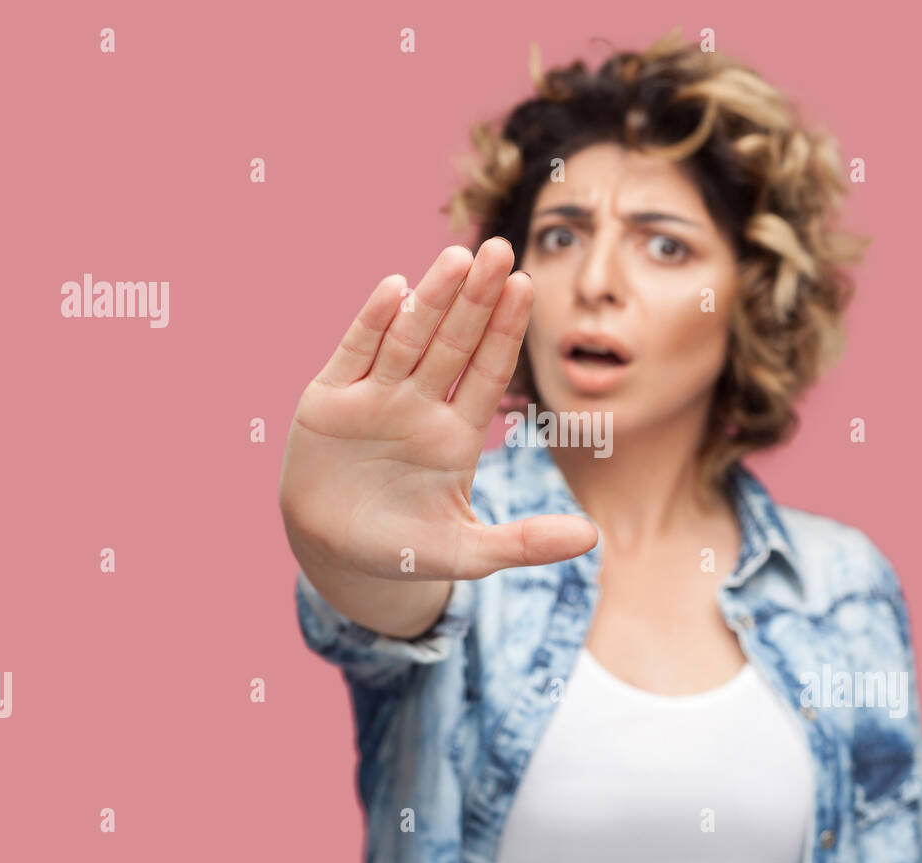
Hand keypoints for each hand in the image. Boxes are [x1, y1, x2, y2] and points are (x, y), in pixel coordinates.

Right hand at [279, 238, 597, 581]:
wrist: (330, 552)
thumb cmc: (403, 550)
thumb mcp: (466, 554)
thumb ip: (525, 543)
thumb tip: (592, 538)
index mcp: (457, 433)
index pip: (488, 371)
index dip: (506, 331)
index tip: (528, 287)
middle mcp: (419, 404)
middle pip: (454, 342)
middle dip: (477, 299)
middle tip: (503, 250)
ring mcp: (375, 397)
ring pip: (408, 338)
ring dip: (432, 299)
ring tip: (458, 257)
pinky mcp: (329, 400)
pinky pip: (355, 354)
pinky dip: (373, 324)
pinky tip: (395, 290)